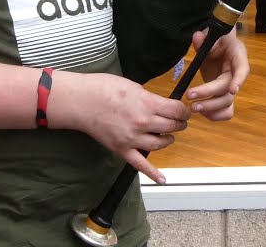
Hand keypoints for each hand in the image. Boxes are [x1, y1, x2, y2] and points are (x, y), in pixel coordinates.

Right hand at [48, 71, 189, 184]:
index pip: (176, 110)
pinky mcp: (122, 149)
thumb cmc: (104, 88)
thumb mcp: (134, 86)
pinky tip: (162, 179)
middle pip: (171, 127)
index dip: (184, 111)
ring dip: (168, 139)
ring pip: (161, 144)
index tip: (184, 110)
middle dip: (179, 123)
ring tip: (168, 135)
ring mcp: (132, 139)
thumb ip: (149, 98)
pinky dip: (152, 173)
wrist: (81, 101)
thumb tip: (161, 105)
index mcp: (147, 104)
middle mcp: (143, 123)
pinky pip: (140, 164)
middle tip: (179, 121)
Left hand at [185, 29, 248, 121]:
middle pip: (228, 90)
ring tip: (193, 108)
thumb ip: (203, 38)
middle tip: (191, 97)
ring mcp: (231, 86)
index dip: (239, 80)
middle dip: (210, 96)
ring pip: (228, 103)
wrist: (219, 45)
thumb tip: (197, 37)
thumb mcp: (211, 35)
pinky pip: (226, 110)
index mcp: (237, 55)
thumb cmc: (217, 39)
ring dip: (212, 109)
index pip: (243, 69)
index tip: (233, 90)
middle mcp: (237, 73)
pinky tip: (202, 113)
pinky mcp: (224, 94)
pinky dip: (216, 115)